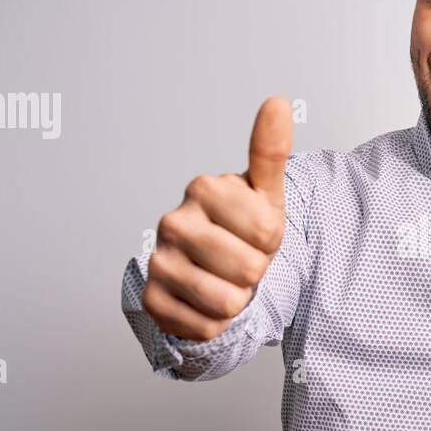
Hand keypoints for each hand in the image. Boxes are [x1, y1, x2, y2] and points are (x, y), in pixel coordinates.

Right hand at [142, 97, 292, 341]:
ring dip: (237, 299)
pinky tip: (205, 302)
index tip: (256, 233)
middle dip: (255, 272)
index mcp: (203, 188)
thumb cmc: (241, 229)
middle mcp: (173, 222)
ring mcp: (158, 261)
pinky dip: (215, 323)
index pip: (268, 233)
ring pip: (227, 302)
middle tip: (240, 259)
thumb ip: (270, 151)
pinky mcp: (152, 301)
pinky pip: (205, 327)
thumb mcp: (264, 193)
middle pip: (249, 269)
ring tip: (225, 280)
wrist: (211, 272)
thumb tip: (278, 102)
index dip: (272, 242)